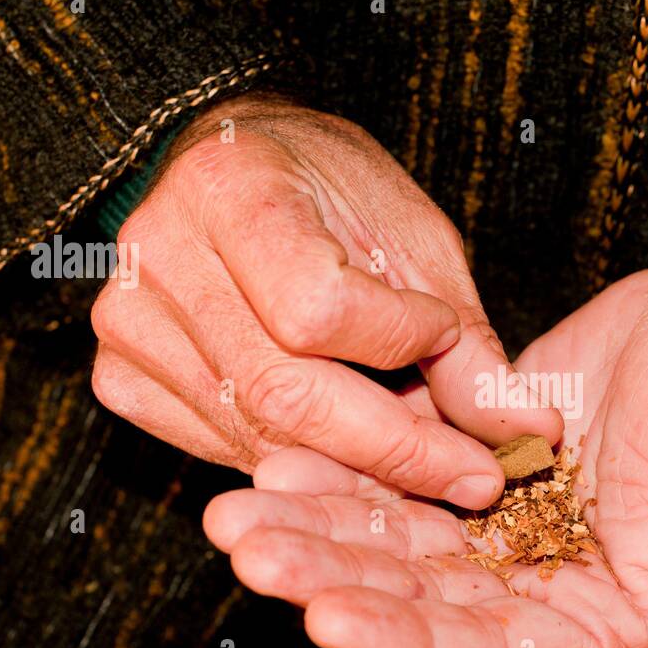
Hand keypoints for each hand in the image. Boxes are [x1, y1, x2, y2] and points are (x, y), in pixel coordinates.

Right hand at [90, 92, 560, 507]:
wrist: (238, 169)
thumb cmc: (334, 190)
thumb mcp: (416, 241)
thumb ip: (467, 342)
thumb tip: (525, 434)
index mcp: (231, 187)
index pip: (318, 309)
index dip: (400, 342)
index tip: (446, 339)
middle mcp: (158, 255)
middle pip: (285, 395)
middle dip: (396, 452)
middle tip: (472, 477)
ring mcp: (128, 322)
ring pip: (258, 437)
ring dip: (354, 467)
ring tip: (419, 460)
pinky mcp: (122, 375)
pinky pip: (224, 447)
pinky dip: (298, 460)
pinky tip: (342, 445)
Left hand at [203, 248, 647, 647]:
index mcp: (613, 622)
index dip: (417, 643)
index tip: (333, 620)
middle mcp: (550, 592)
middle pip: (428, 608)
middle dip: (338, 585)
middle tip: (256, 557)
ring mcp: (509, 534)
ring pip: (400, 550)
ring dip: (323, 536)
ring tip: (243, 517)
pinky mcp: (480, 473)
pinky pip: (404, 485)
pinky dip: (347, 479)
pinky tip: (283, 467)